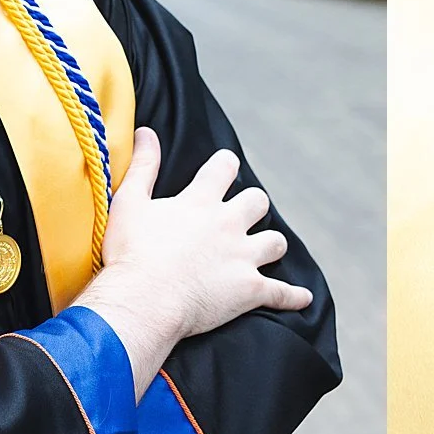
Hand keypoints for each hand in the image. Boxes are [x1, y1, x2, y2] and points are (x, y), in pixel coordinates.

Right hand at [76, 127, 312, 396]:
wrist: (144, 301)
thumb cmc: (132, 254)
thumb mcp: (130, 203)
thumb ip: (143, 166)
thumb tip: (146, 132)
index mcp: (201, 202)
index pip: (225, 167)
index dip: (226, 165)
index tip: (224, 168)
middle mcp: (228, 224)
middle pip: (258, 201)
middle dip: (253, 205)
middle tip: (241, 215)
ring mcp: (243, 258)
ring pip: (276, 242)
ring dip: (271, 245)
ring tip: (265, 250)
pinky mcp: (250, 290)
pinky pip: (281, 292)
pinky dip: (293, 296)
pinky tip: (304, 298)